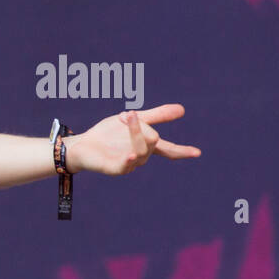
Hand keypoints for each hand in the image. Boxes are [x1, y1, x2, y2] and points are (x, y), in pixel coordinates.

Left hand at [67, 105, 200, 175]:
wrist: (81, 144)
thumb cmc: (107, 134)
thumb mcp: (133, 120)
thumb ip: (156, 116)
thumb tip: (183, 109)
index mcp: (146, 146)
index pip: (168, 149)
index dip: (182, 151)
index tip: (197, 152)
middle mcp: (140, 157)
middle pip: (153, 140)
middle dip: (141, 124)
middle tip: (126, 113)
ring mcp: (128, 164)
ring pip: (141, 149)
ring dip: (135, 131)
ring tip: (125, 116)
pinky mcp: (114, 169)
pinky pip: (125, 166)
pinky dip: (129, 159)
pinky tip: (131, 154)